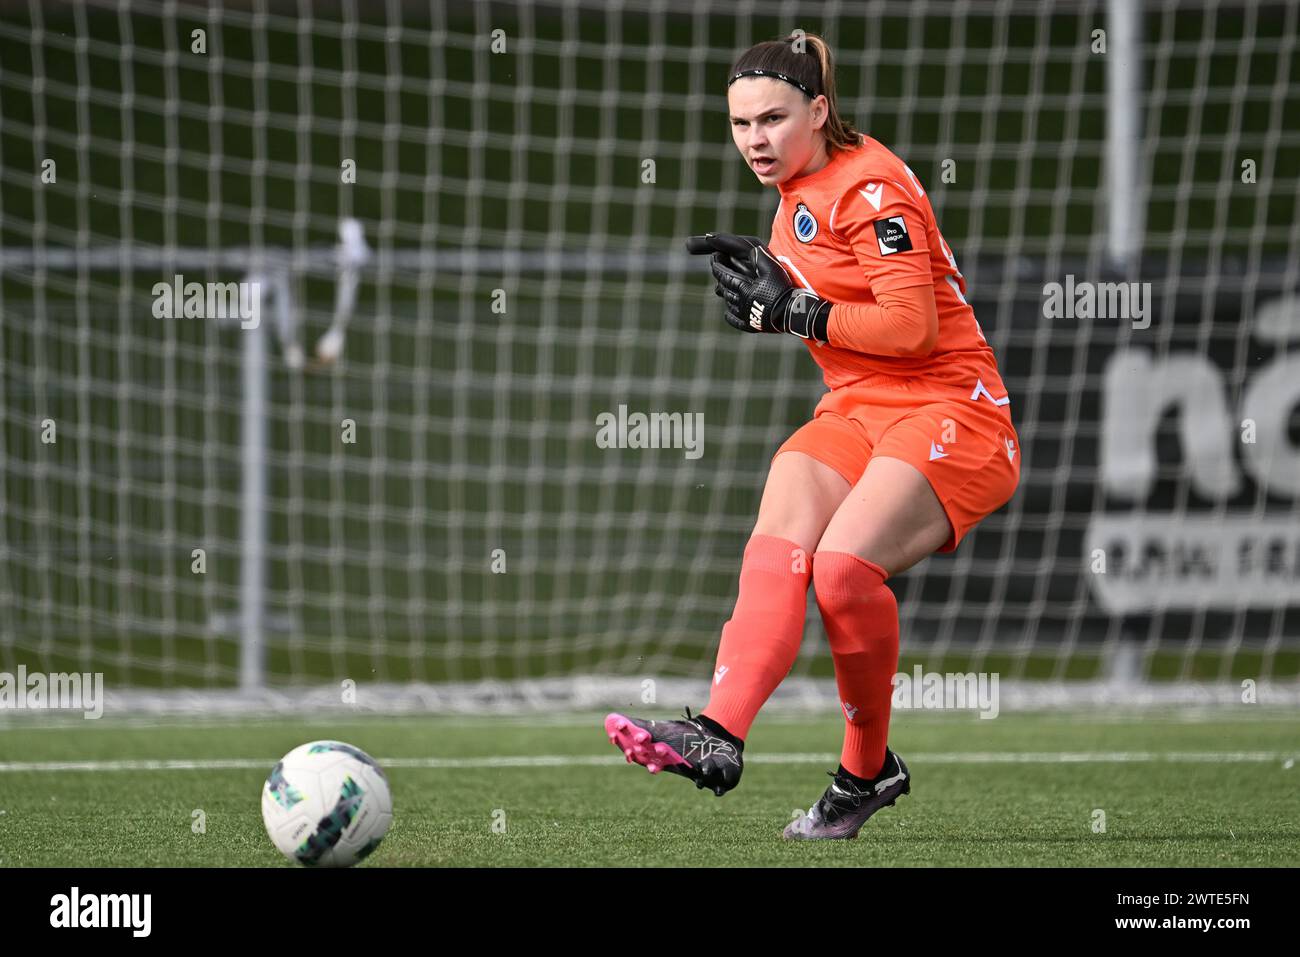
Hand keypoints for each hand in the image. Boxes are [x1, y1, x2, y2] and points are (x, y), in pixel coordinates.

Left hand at [685, 232, 831, 340]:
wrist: (791, 312)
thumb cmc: (781, 289)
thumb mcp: (770, 268)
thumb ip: (757, 257)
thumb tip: (748, 248)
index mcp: (744, 287)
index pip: (724, 275)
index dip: (717, 266)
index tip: (714, 259)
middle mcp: (741, 302)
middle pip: (724, 289)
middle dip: (719, 278)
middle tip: (716, 271)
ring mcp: (745, 315)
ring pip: (728, 303)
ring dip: (724, 295)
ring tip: (723, 288)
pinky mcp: (750, 325)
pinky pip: (735, 320)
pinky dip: (730, 315)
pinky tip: (728, 311)